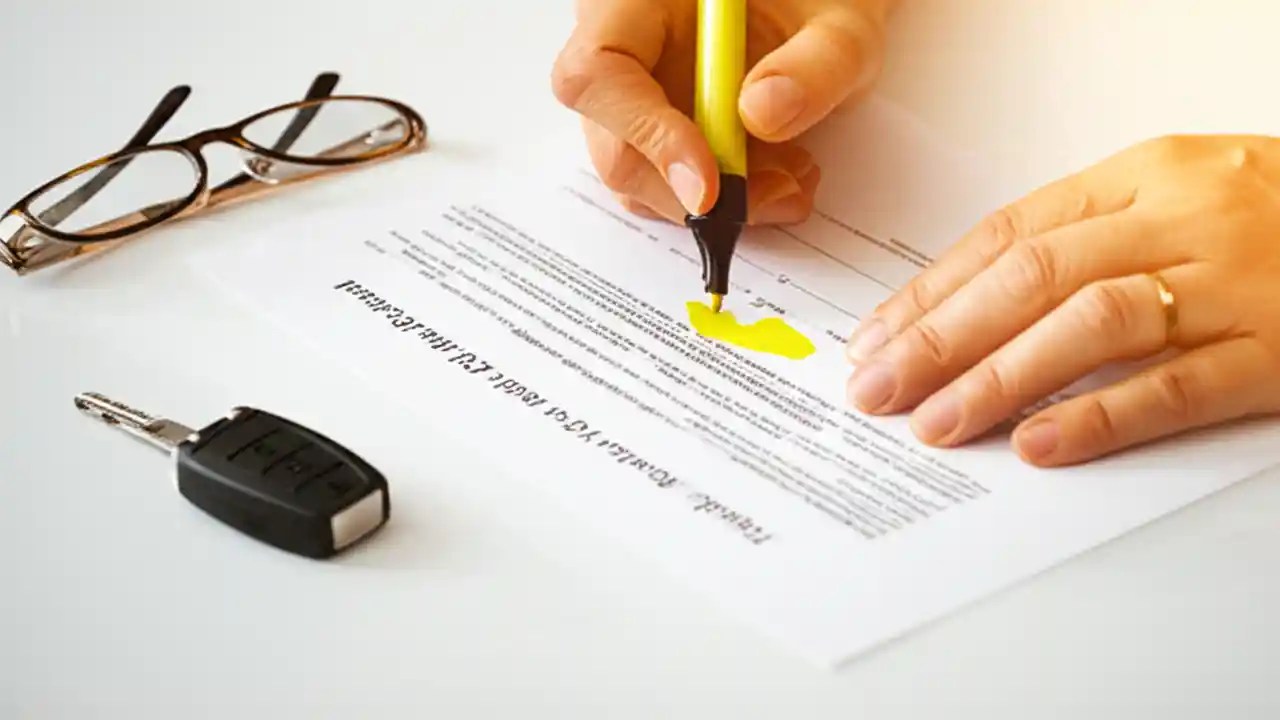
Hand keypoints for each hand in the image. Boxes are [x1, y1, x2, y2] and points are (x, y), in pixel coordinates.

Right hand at [551, 0, 893, 224]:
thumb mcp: (843, 21)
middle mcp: (623, 46)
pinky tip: (779, 175)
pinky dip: (726, 198)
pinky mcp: (659, 130)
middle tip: (770, 195)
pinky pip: (668, 182)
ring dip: (715, 201)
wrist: (824, 9)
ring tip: (791, 179)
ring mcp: (637, 94)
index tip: (707, 185)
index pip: (599, 73)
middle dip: (688, 189)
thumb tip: (761, 118)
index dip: (646, 135)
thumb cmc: (820, 1)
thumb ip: (816, 64)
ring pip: (641, 174)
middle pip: (613, 142)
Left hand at [845, 135, 1279, 466]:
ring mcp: (1235, 285)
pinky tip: (1040, 445)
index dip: (931, 289)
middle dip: (939, 337)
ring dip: (999, 377)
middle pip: (1032, 276)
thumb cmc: (1277, 217)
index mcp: (1144, 176)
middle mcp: (1181, 220)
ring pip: (1090, 324)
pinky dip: (1101, 416)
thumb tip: (970, 304)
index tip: (874, 336)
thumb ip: (1086, 238)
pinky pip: (1177, 385)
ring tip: (937, 422)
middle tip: (877, 387)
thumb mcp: (1177, 197)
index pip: (1008, 233)